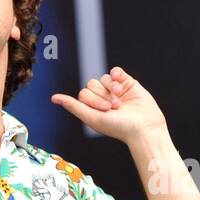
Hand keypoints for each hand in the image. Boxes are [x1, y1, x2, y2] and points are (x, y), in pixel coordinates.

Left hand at [50, 67, 167, 144]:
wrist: (145, 127)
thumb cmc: (119, 127)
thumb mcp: (92, 118)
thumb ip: (73, 106)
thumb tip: (54, 98)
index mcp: (93, 108)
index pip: (84, 93)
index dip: (94, 99)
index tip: (105, 110)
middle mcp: (103, 98)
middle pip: (92, 84)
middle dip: (103, 95)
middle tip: (114, 107)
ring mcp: (115, 90)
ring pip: (104, 78)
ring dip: (111, 88)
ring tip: (121, 100)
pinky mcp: (128, 83)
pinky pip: (116, 71)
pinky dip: (117, 74)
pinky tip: (121, 83)